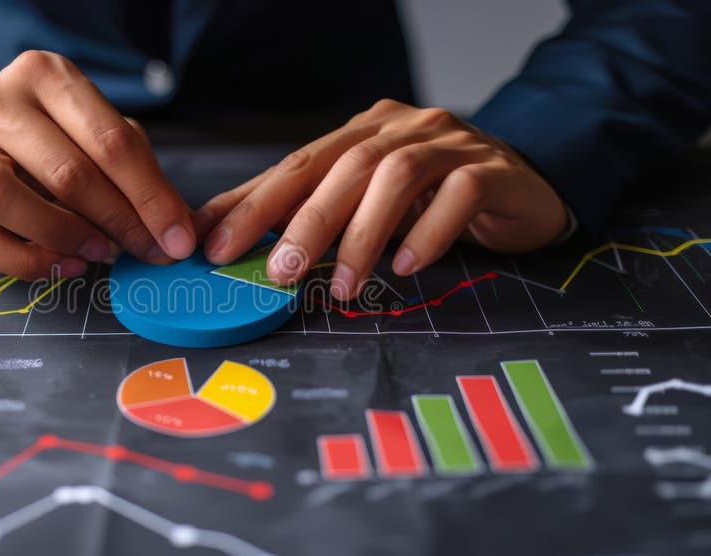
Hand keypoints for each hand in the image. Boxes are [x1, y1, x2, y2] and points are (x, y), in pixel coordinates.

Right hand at [0, 50, 195, 280]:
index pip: (111, 141)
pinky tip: (63, 265)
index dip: (151, 197)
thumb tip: (178, 231)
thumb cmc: (55, 140)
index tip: (178, 239)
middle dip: (119, 223)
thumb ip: (139, 176)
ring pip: (2, 196)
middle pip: (67, 171)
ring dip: (62, 235)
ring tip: (100, 254)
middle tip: (149, 254)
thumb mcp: (100, 137)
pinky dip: (24, 262)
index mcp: (47, 76)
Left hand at [195, 99, 567, 299]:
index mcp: (363, 132)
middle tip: (280, 270)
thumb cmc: (432, 201)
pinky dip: (428, 231)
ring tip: (345, 285)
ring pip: (397, 175)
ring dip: (363, 234)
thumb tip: (237, 239)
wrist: (522, 190)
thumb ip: (310, 213)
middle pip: (344, 166)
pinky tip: (407, 265)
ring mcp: (451, 143)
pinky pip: (458, 194)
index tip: (216, 245)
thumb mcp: (366, 203)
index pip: (298, 164)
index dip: (253, 204)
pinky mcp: (493, 169)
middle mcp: (404, 127)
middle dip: (304, 221)